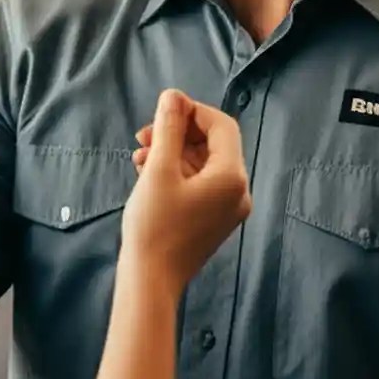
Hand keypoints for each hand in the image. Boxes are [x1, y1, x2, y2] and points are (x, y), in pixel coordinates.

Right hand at [120, 89, 251, 296]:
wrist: (150, 282)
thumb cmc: (154, 226)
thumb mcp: (158, 169)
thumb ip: (168, 129)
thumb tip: (173, 95)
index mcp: (232, 177)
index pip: (221, 126)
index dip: (193, 111)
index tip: (163, 110)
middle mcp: (238, 192)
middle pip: (213, 144)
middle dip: (179, 133)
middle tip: (145, 134)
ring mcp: (228, 209)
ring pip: (203, 164)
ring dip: (173, 152)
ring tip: (140, 155)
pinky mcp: (214, 221)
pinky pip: (200, 185)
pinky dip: (177, 173)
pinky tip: (148, 173)